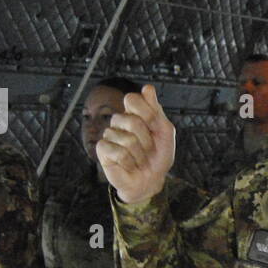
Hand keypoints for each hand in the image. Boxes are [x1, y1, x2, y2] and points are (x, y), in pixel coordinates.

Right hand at [96, 84, 174, 203]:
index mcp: (134, 113)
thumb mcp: (165, 132)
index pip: (133, 99)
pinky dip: (129, 162)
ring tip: (140, 159)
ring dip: (140, 155)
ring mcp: (109, 134)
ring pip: (127, 140)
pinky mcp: (102, 149)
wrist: (151, 179)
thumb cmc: (158, 156)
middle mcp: (120, 121)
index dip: (148, 115)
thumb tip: (147, 88)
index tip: (156, 128)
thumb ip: (156, 110)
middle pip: (132, 121)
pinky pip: (118, 152)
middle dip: (147, 140)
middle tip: (149, 150)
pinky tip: (129, 165)